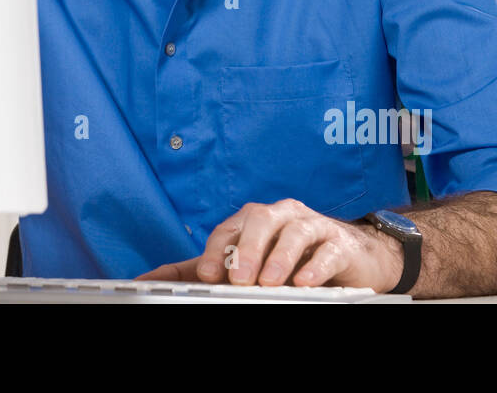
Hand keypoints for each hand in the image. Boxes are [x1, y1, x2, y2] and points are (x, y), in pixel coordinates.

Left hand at [134, 199, 403, 290]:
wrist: (347, 257)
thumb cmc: (288, 258)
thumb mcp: (243, 263)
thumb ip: (200, 270)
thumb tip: (148, 278)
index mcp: (254, 219)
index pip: (229, 227)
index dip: (215, 248)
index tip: (206, 274)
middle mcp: (281, 215)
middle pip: (259, 219)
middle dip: (246, 249)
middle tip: (238, 279)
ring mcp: (312, 225)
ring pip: (294, 231)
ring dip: (279, 257)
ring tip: (269, 282)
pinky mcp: (339, 243)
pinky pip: (327, 249)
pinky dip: (314, 265)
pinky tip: (304, 281)